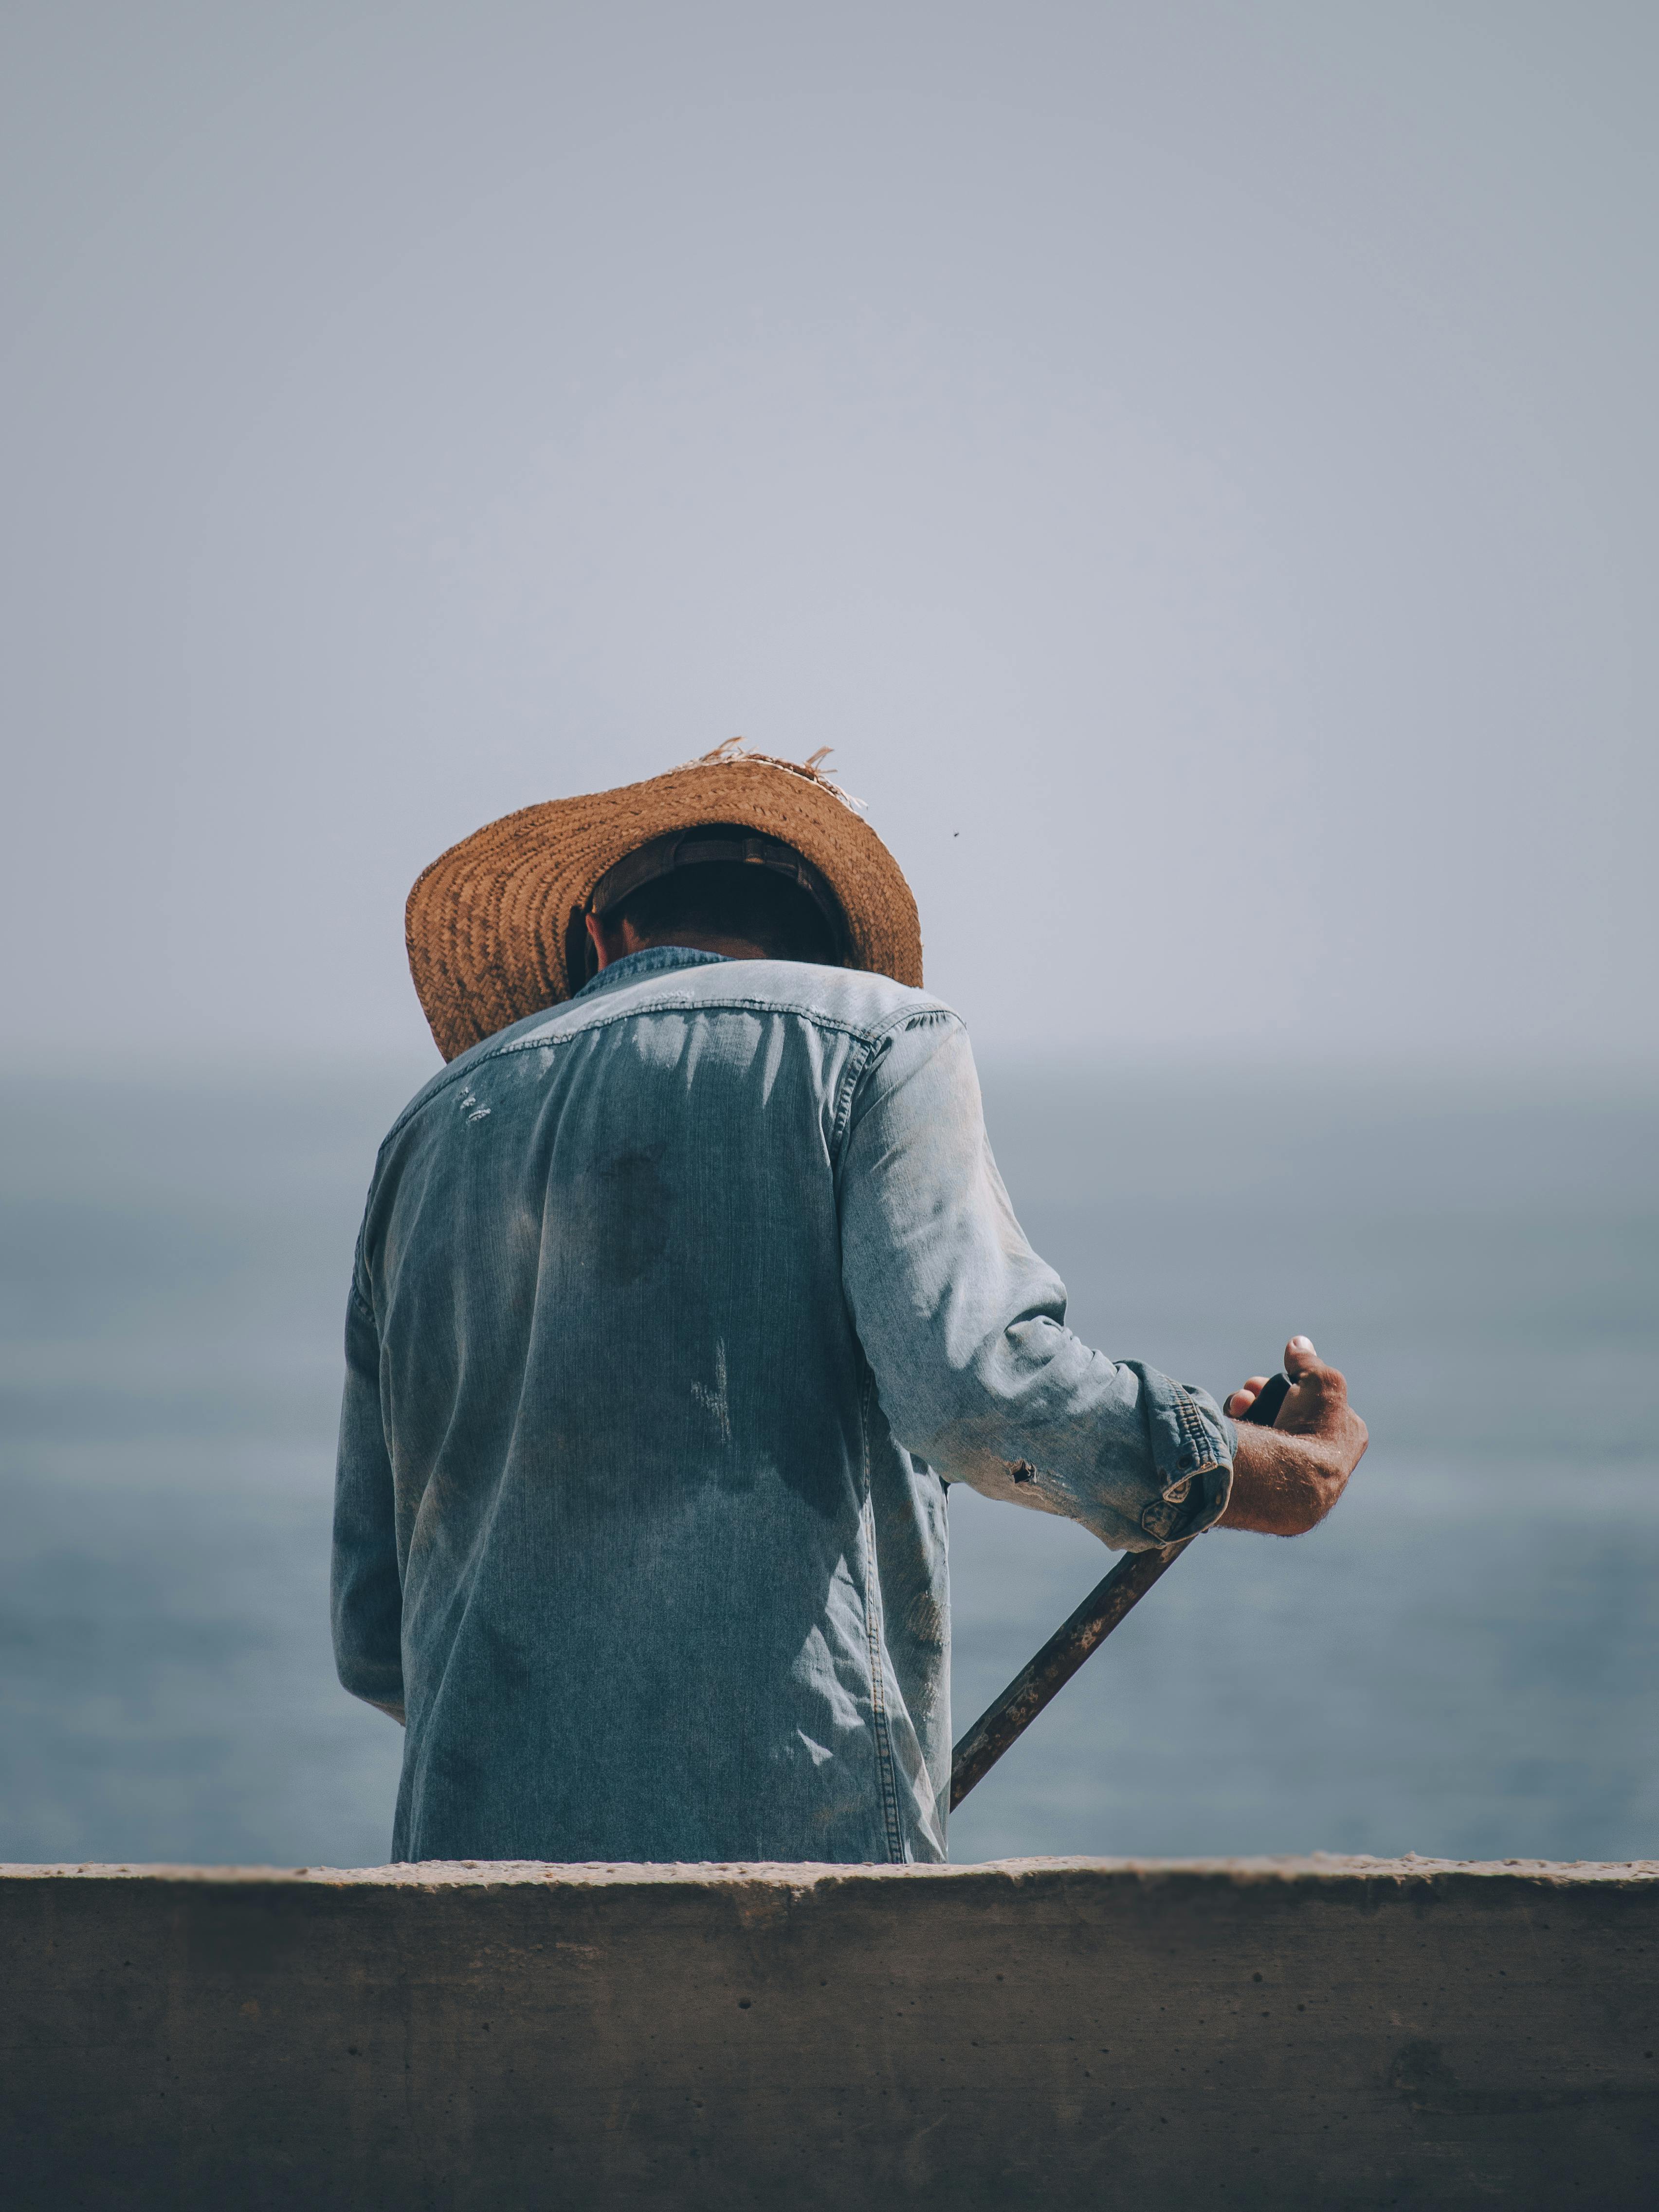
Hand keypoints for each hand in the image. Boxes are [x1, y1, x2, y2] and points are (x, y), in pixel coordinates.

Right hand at [1219, 1336, 1367, 1535]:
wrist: (1290, 1482)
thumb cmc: (1314, 1429)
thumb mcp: (1321, 1380)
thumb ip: (1307, 1360)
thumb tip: (1299, 1343)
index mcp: (1346, 1434)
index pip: (1314, 1399)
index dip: (1290, 1383)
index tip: (1272, 1378)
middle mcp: (1323, 1456)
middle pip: (1284, 1412)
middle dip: (1261, 1396)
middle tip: (1249, 1391)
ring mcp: (1295, 1474)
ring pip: (1264, 1430)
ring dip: (1246, 1411)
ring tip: (1237, 1407)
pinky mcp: (1269, 1488)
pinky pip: (1251, 1453)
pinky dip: (1239, 1436)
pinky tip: (1232, 1426)